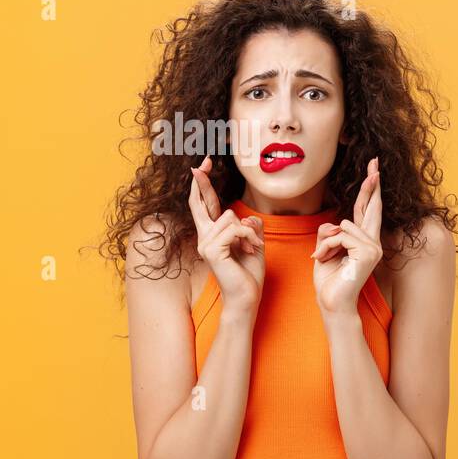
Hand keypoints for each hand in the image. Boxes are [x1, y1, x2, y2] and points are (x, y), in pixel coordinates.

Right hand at [189, 156, 265, 315]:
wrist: (247, 297)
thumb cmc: (249, 273)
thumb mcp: (254, 245)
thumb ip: (251, 228)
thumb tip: (248, 218)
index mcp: (213, 235)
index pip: (204, 206)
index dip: (202, 186)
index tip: (202, 166)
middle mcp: (204, 237)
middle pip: (201, 203)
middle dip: (203, 181)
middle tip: (205, 161)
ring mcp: (205, 244)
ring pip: (230, 217)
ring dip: (249, 232)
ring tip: (252, 247)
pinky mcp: (212, 250)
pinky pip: (235, 229)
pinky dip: (249, 238)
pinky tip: (251, 250)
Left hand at [312, 157, 382, 316]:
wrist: (333, 304)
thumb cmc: (328, 281)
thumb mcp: (324, 250)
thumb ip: (330, 233)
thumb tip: (335, 224)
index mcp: (363, 241)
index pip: (366, 210)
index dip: (370, 190)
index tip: (374, 170)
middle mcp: (373, 243)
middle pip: (371, 206)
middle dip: (371, 184)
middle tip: (375, 162)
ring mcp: (374, 248)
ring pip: (342, 225)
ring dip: (325, 241)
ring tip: (322, 258)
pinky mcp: (368, 253)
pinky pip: (341, 235)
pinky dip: (327, 247)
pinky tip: (324, 260)